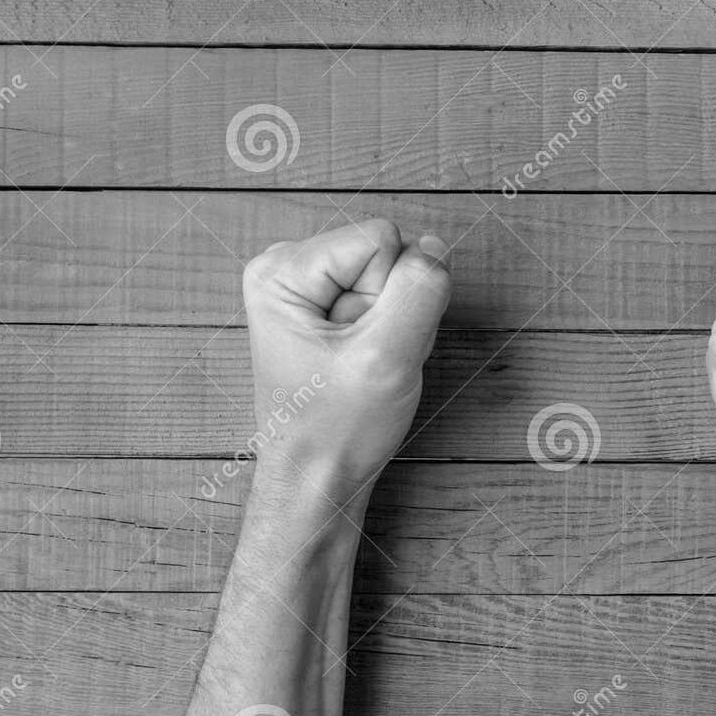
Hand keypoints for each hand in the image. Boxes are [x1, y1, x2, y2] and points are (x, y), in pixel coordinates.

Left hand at [240, 219, 450, 508]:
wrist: (319, 476)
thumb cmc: (337, 428)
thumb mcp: (387, 357)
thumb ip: (419, 292)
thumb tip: (434, 247)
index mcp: (281, 270)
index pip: (381, 239)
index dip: (390, 294)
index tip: (366, 344)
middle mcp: (286, 265)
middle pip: (386, 252)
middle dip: (394, 306)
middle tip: (371, 357)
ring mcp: (307, 285)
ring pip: (393, 274)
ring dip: (395, 321)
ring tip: (368, 363)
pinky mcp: (326, 303)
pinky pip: (387, 294)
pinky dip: (391, 329)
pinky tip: (370, 360)